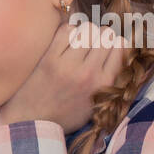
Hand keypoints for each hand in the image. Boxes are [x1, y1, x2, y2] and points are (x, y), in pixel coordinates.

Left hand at [0, 21, 126, 133]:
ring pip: (88, 29)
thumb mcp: (96, 106)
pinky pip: (66, 30)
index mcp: (105, 85)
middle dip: (101, 36)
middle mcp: (89, 73)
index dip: (115, 43)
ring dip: (84, 32)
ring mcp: (68, 65)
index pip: (122, 46)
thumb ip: (110, 82)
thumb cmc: (64, 116)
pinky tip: (63, 42)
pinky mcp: (48, 60)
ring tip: (77, 43)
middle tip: (90, 44)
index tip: (107, 47)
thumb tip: (120, 54)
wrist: (32, 124)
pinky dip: (67, 31)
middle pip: (106, 34)